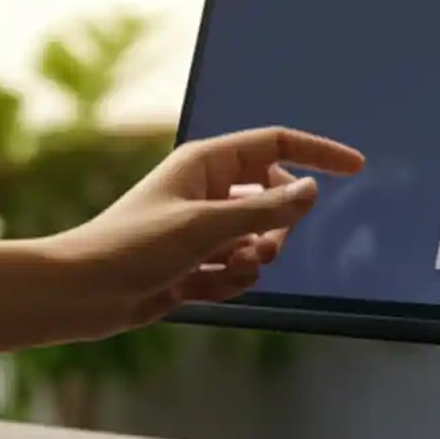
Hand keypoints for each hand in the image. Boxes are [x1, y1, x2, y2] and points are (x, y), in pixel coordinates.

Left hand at [42, 126, 364, 338]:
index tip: (357, 167)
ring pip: (259, 241)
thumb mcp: (207, 226)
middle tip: (258, 247)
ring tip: (219, 270)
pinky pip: (237, 271)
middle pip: (275, 199)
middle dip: (276, 228)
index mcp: (207, 163)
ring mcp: (202, 229)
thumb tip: (314, 189)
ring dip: (250, 261)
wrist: (82, 293)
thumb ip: (266, 209)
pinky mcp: (195, 264)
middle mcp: (207, 190)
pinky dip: (226, 283)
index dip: (318, 153)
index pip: (277, 145)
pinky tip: (192, 290)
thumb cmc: (133, 246)